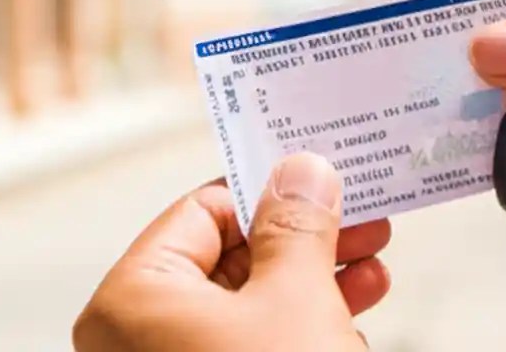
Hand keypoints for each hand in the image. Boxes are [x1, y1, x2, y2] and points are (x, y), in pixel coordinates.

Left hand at [74, 153, 390, 350]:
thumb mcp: (297, 298)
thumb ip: (299, 224)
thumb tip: (301, 171)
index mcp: (134, 300)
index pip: (203, 211)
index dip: (271, 190)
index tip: (323, 179)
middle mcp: (137, 341)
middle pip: (229, 260)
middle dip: (305, 241)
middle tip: (361, 220)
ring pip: (246, 308)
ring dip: (314, 284)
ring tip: (372, 270)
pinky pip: (249, 350)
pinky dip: (299, 330)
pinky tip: (350, 326)